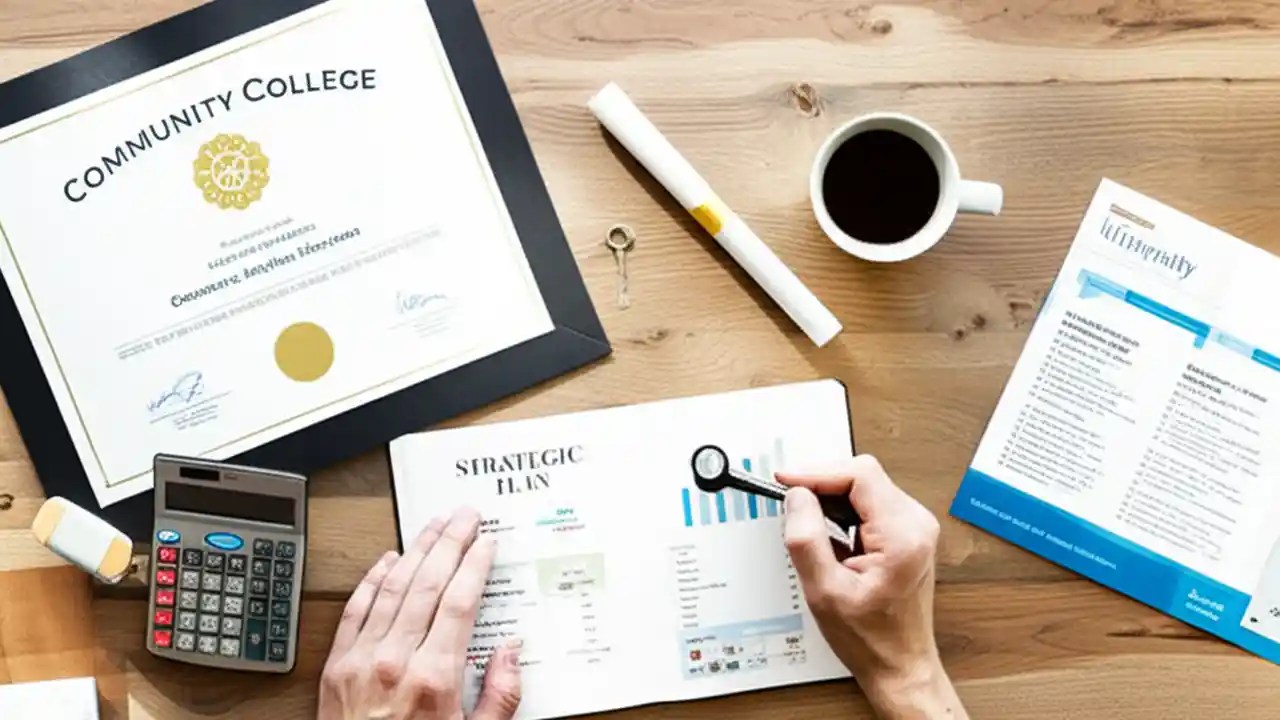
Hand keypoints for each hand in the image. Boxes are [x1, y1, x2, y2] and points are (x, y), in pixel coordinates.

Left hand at [318, 508, 521, 719]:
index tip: (485, 542)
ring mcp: (363, 661)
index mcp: (435, 678)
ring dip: (415, 550)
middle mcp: (397, 661)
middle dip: (450, 542)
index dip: (475, 564)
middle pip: (428, 583)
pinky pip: (355, 610)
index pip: (460, 601)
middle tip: (464, 515)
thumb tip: (512, 652)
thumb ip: (501, 696)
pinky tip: (387, 560)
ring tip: (432, 526)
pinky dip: (372, 580)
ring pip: (392, 588)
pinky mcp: (336, 667)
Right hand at [779, 456, 966, 719]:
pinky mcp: (908, 533)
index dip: (816, 472)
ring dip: (832, 499)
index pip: (859, 475)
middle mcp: (916, 524)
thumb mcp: (824, 590)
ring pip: (865, 487)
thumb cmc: (870, 639)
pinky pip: (870, 504)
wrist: (899, 665)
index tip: (786, 480)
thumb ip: (806, 537)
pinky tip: (829, 536)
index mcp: (902, 535)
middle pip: (863, 476)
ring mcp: (915, 527)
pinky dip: (843, 511)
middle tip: (790, 503)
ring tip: (811, 528)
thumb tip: (797, 496)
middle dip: (822, 484)